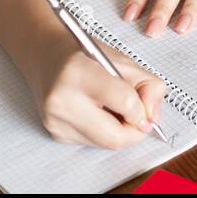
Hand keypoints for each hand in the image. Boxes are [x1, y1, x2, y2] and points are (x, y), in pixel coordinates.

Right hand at [23, 24, 166, 149]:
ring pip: (105, 144)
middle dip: (135, 130)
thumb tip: (152, 118)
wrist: (45, 56)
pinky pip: (92, 143)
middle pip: (115, 136)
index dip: (141, 109)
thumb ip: (146, 85)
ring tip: (115, 108)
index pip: (124, 102)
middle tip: (139, 117)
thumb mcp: (121, 59)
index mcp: (79, 73)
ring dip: (120, 131)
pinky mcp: (55, 134)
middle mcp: (63, 100)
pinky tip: (98, 112)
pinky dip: (104, 131)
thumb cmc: (82, 53)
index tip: (145, 107)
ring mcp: (56, 121)